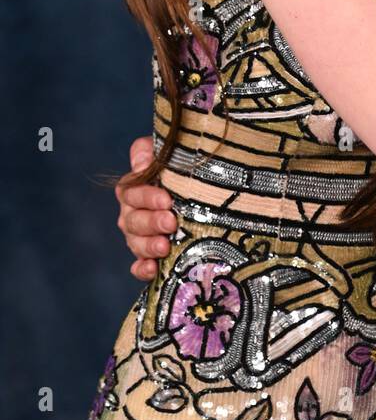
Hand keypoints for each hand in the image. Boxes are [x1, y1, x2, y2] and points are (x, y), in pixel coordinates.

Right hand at [115, 136, 175, 278]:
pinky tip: (153, 269)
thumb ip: (149, 151)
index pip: (131, 192)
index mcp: (134, 188)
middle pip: (133, 220)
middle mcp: (132, 213)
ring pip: (135, 243)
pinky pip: (138, 266)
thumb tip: (142, 161)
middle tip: (171, 222)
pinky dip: (142, 269)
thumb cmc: (183, 168)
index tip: (167, 200)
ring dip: (148, 246)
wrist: (200, 190)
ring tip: (165, 247)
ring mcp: (140, 237)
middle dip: (151, 222)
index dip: (146, 196)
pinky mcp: (149, 257)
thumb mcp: (170, 153)